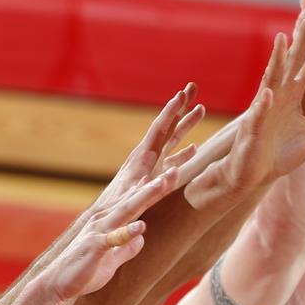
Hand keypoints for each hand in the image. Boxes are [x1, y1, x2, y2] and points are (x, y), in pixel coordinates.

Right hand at [38, 167, 169, 301]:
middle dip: (155, 183)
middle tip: (175, 168)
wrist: (57, 285)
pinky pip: (112, 239)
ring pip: (126, 210)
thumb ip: (127, 247)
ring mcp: (99, 232)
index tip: (174, 172)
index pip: (137, 200)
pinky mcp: (93, 247)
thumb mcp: (112, 260)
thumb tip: (141, 238)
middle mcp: (105, 220)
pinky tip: (140, 226)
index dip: (156, 187)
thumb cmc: (84, 271)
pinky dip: (126, 232)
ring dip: (144, 196)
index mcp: (111, 221)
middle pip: (135, 198)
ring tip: (161, 183)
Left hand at [92, 83, 203, 217]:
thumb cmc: (116, 211)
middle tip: (193, 86)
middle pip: (167, 126)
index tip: (183, 93)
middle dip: (180, 106)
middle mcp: (147, 157)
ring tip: (201, 108)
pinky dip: (185, 152)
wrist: (102, 219)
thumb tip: (173, 174)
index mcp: (142, 158)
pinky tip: (195, 148)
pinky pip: (172, 159)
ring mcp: (150, 166)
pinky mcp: (153, 177)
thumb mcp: (133, 201)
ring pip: (172, 140)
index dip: (171, 111)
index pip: (159, 129)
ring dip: (186, 125)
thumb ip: (152, 189)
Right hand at [187, 8, 304, 208]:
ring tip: (283, 38)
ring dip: (277, 61)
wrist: (252, 175)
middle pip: (292, 61)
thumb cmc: (278, 154)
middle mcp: (278, 95)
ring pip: (272, 79)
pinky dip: (263, 105)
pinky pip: (259, 115)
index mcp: (293, 94)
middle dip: (302, 37)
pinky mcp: (253, 129)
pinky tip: (268, 94)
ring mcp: (264, 109)